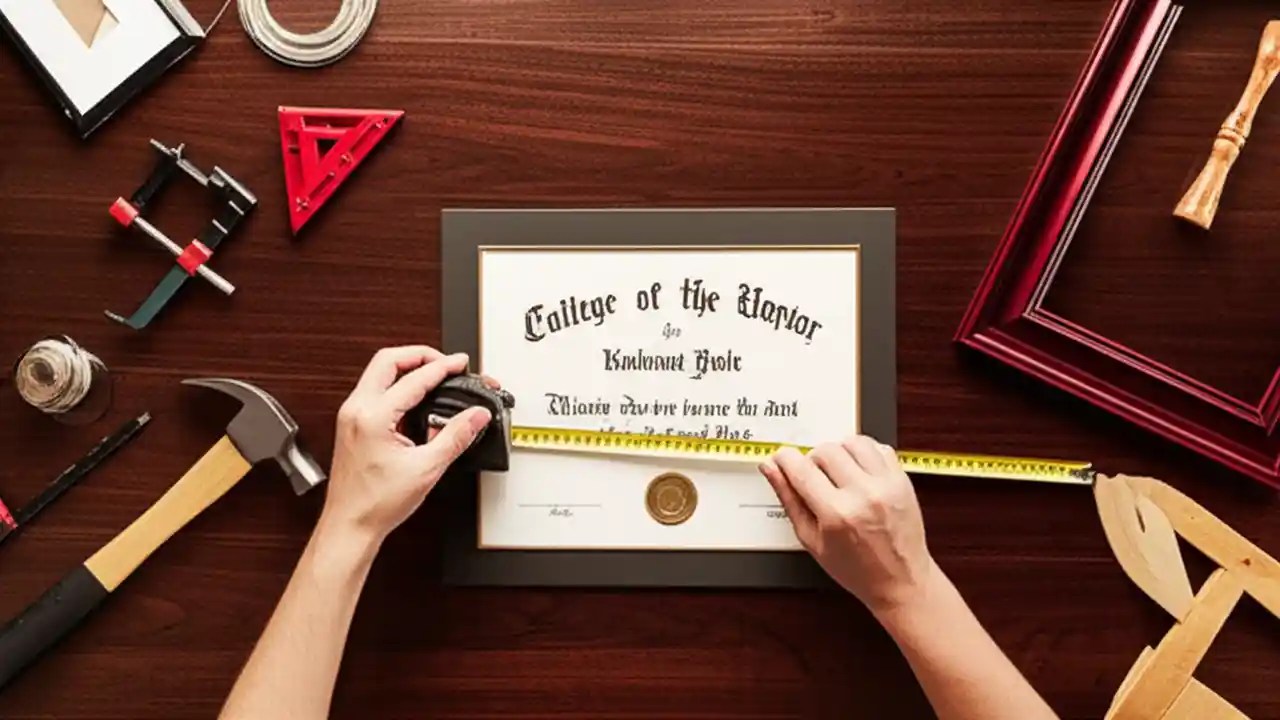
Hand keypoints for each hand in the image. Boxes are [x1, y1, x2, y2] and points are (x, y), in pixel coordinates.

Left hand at [322, 346, 494, 543]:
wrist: (350, 525)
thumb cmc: (375, 504)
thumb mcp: (426, 468)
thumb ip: (455, 436)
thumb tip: (475, 417)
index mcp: (373, 417)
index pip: (414, 378)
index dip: (443, 367)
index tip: (459, 364)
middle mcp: (356, 409)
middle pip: (387, 359)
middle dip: (419, 354)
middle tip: (444, 362)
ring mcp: (351, 415)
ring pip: (378, 372)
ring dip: (407, 368)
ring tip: (433, 375)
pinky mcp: (351, 423)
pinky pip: (374, 390)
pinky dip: (397, 385)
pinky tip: (415, 399)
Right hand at [759, 435, 935, 616]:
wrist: (900, 579)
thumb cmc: (856, 568)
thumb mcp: (811, 540)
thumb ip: (788, 499)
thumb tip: (771, 469)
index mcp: (836, 514)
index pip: (800, 468)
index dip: (785, 459)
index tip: (783, 460)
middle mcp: (863, 495)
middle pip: (825, 450)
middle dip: (812, 460)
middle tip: (815, 479)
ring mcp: (886, 485)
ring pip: (852, 442)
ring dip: (839, 452)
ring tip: (838, 473)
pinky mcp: (902, 480)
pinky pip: (878, 447)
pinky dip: (864, 453)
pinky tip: (859, 471)